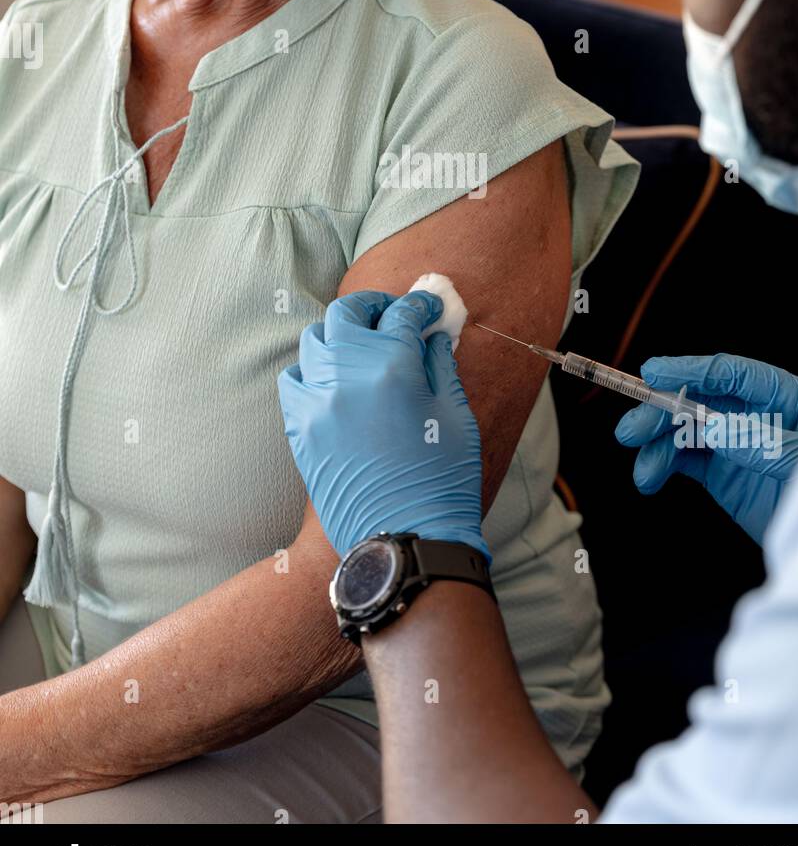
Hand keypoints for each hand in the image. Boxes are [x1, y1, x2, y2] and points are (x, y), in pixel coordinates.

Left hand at [278, 290, 488, 560]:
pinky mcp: (300, 430)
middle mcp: (347, 375)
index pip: (402, 313)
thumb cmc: (442, 480)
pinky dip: (312, 370)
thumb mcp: (456, 415)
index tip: (428, 309)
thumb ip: (440, 364)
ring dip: (340, 335)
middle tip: (391, 313)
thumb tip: (432, 334)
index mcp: (393, 366)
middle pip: (349, 314)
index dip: (420, 305)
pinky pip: (293, 381)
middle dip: (373, 306)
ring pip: (315, 341)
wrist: (405, 541)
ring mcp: (317, 402)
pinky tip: (333, 380)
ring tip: (360, 345)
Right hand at [615, 353, 797, 543]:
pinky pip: (684, 461)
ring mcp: (736, 444)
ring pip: (684, 432)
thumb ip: (761, 443)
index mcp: (787, 399)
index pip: (733, 374)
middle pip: (699, 402)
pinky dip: (661, 466)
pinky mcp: (722, 473)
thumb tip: (713, 427)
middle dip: (661, 414)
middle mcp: (756, 416)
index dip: (691, 371)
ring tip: (643, 473)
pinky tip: (649, 478)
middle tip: (630, 431)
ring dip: (657, 447)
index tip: (653, 372)